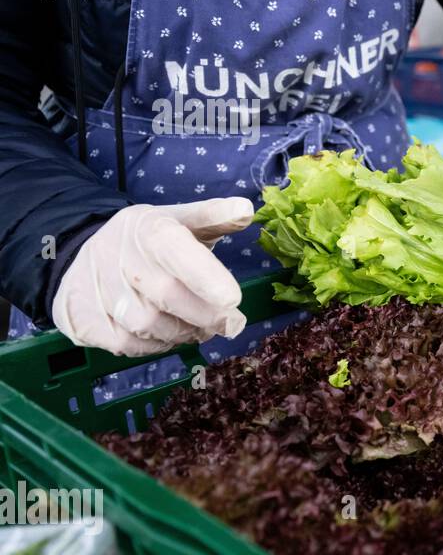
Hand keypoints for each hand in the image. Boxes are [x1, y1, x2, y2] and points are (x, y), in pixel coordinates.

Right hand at [52, 199, 253, 356]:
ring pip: (150, 327)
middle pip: (168, 296)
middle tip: (231, 324)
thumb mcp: (179, 220)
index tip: (232, 299)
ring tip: (198, 326)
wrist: (86, 253)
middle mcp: (120, 258)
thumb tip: (246, 209)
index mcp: (150, 229)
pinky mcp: (84, 319)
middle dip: (208, 316)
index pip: (176, 250)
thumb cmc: (149, 240)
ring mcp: (98, 290)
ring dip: (183, 333)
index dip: (205, 276)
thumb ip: (214, 217)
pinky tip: (167, 333)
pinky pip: (129, 345)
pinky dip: (155, 345)